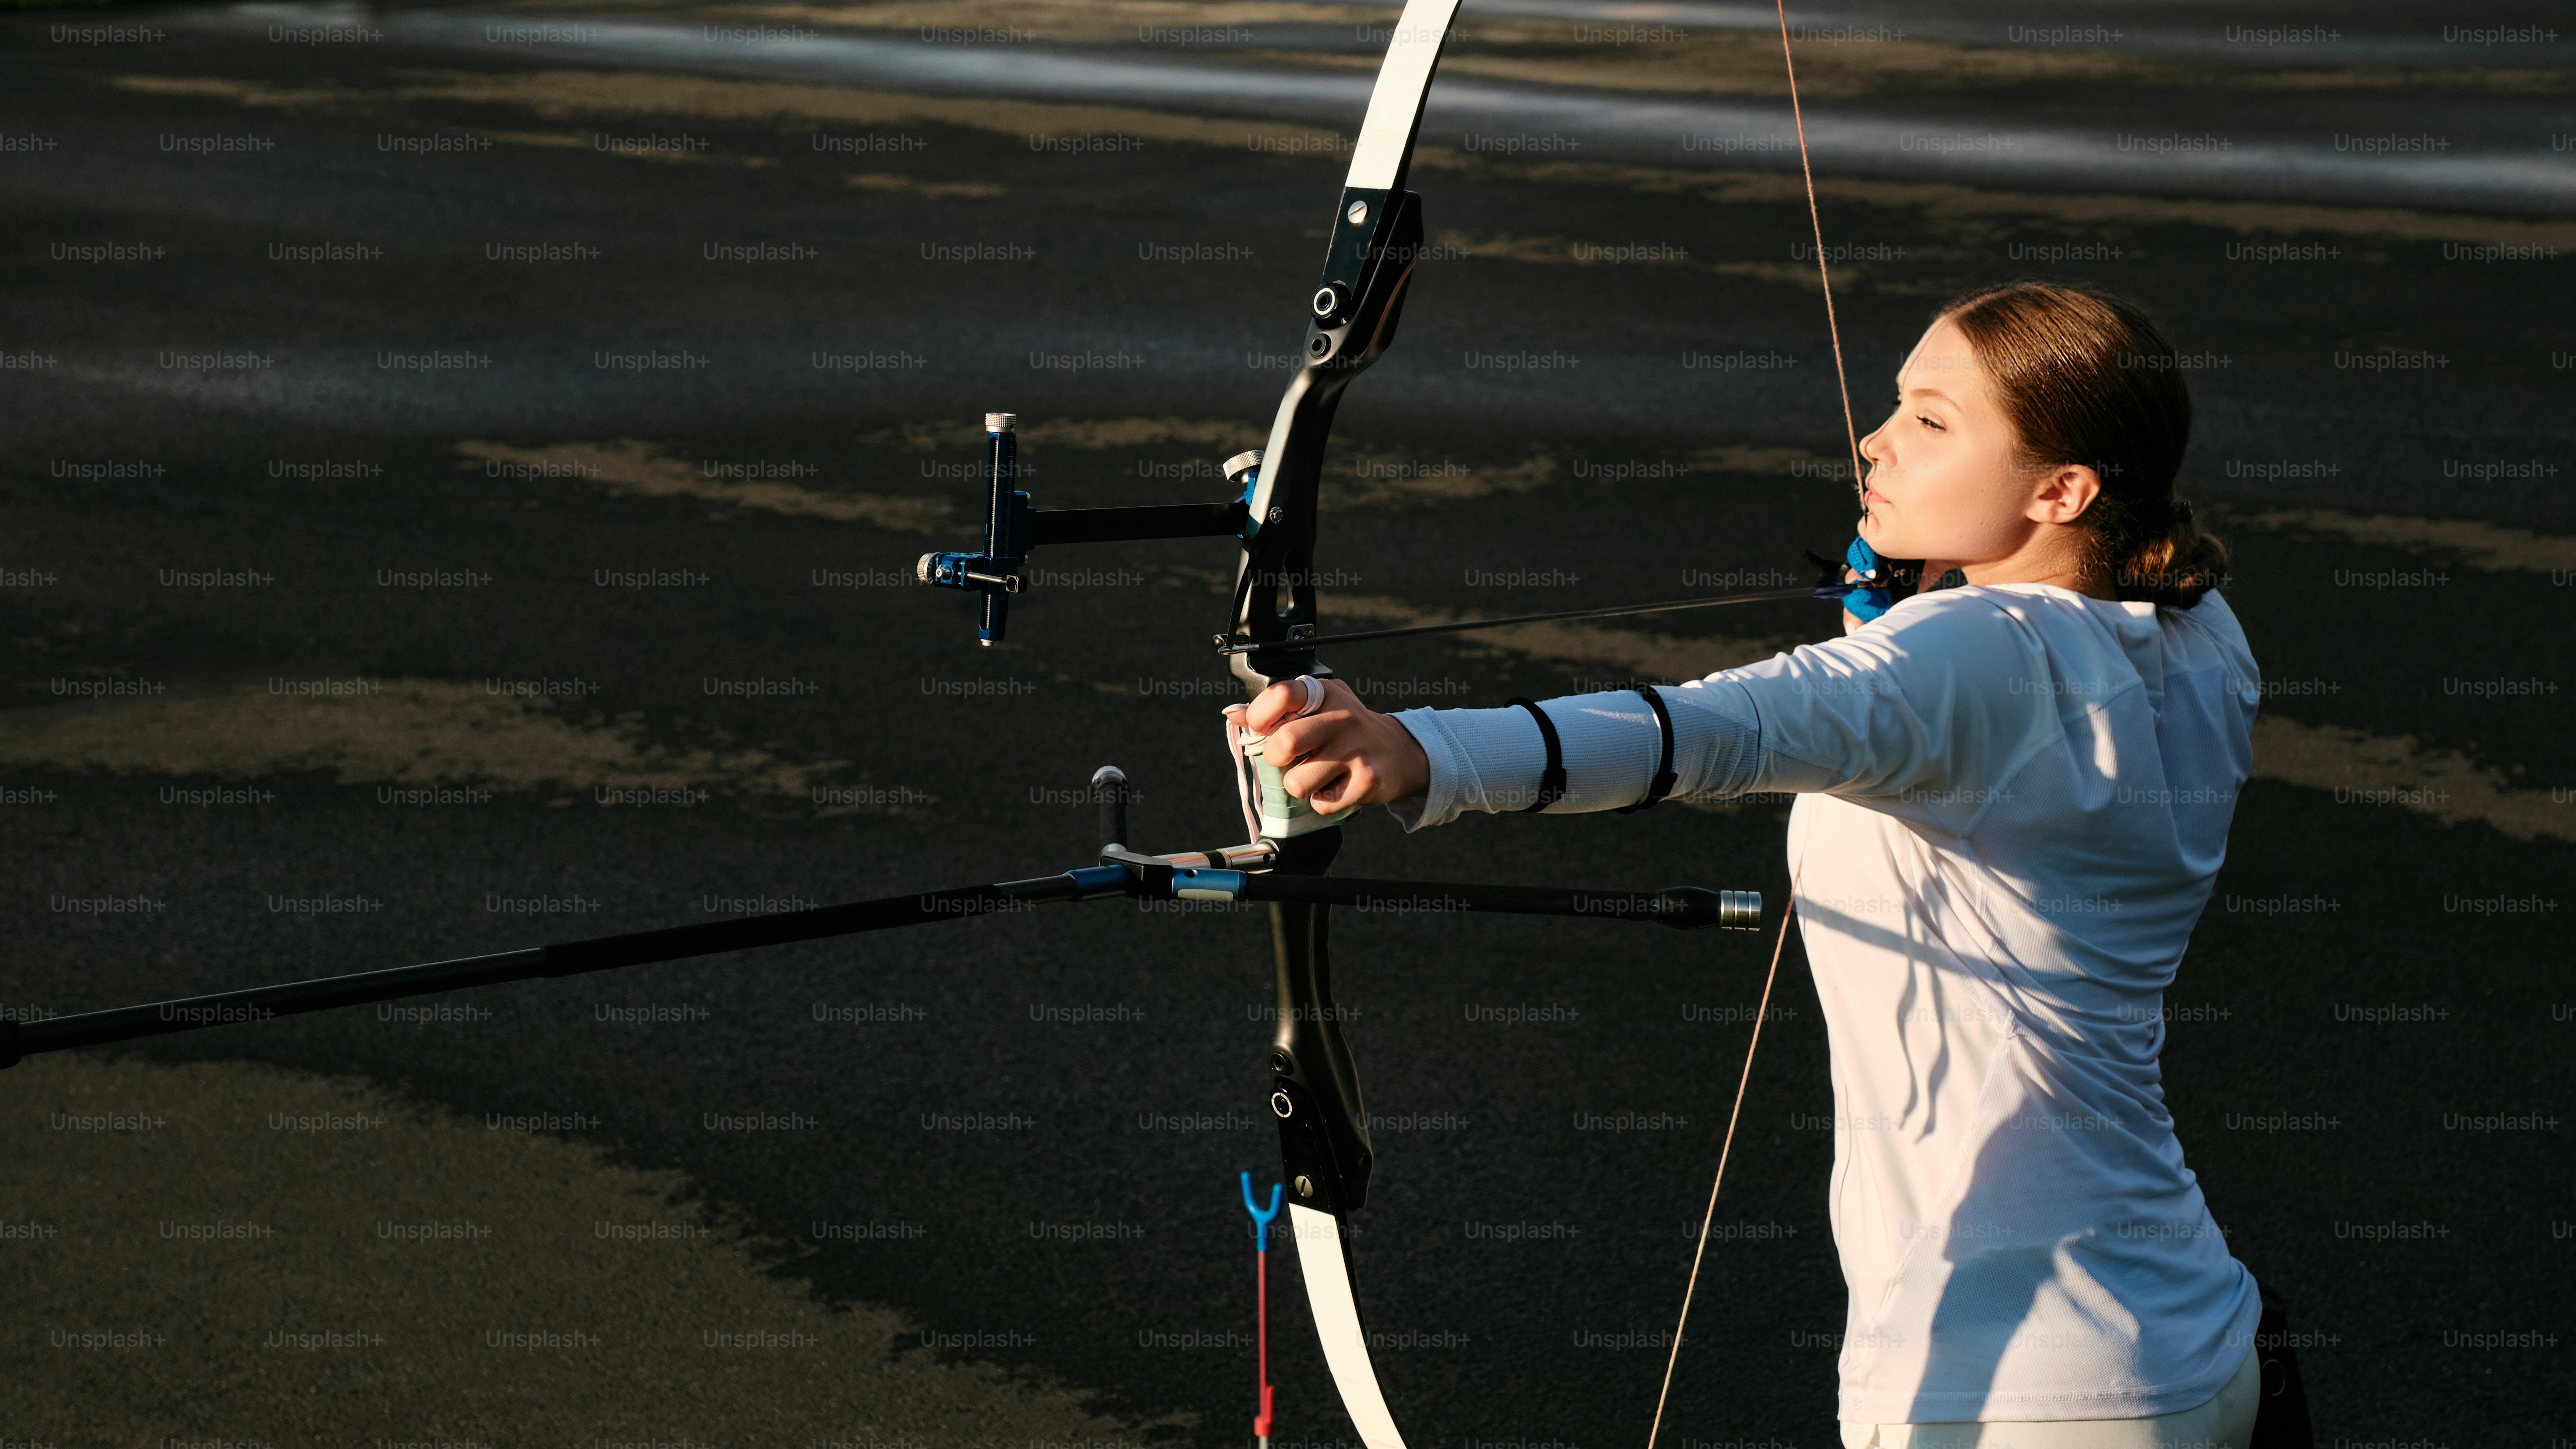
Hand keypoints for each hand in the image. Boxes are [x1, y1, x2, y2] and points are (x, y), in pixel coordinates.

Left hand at [1242, 677, 1429, 815]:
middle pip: (1284, 743)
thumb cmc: (1348, 732)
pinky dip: (1322, 802)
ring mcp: (1356, 749)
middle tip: (1291, 760)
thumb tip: (1233, 714)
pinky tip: (1337, 787)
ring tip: (1316, 775)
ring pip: (1297, 782)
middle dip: (1277, 759)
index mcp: (1324, 694)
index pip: (1280, 694)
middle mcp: (1342, 717)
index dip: (1259, 716)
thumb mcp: (1318, 709)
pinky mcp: (1367, 780)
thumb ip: (1277, 710)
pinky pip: (1321, 803)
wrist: (1400, 753)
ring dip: (1299, 786)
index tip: (1261, 729)